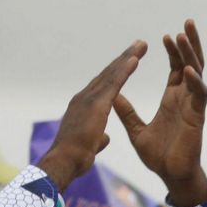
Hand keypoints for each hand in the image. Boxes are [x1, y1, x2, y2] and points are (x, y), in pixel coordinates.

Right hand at [36, 42, 145, 191]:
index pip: (105, 85)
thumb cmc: (75, 157)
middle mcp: (85, 97)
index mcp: (85, 106)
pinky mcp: (95, 104)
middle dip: (124, 58)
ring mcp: (88, 98)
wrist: (64, 161)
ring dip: (127, 58)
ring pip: (111, 74)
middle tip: (139, 44)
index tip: (129, 61)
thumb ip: (98, 137)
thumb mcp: (91, 144)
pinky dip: (124, 70)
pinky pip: (113, 84)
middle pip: (108, 73)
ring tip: (141, 45)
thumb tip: (103, 138)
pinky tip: (135, 59)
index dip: (117, 72)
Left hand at [114, 20, 206, 206]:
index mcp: (172, 100)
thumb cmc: (158, 156)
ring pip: (197, 74)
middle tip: (188, 22)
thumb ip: (127, 112)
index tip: (164, 36)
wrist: (170, 176)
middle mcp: (185, 99)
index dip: (172, 52)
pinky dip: (195, 81)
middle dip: (189, 44)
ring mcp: (193, 107)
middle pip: (190, 64)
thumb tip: (113, 96)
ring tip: (185, 35)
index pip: (175, 69)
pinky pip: (199, 95)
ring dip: (192, 54)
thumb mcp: (136, 130)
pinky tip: (188, 69)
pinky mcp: (197, 117)